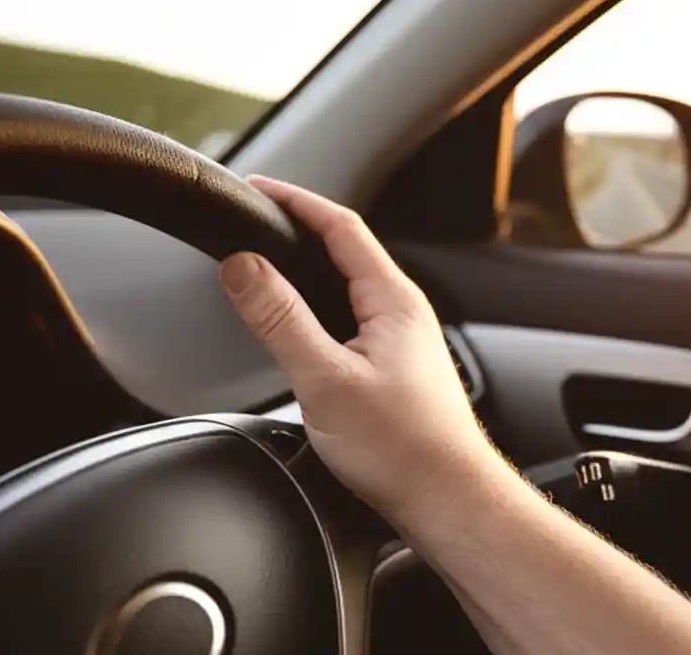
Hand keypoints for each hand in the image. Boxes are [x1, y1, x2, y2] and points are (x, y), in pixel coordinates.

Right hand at [218, 176, 502, 524]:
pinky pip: (349, 320)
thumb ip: (280, 319)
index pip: (341, 226)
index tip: (257, 188)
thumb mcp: (326, 379)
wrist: (447, 500)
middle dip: (298, 230)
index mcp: (393, 300)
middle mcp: (402, 313)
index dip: (295, 201)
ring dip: (307, 271)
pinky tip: (297, 328)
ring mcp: (400, 341)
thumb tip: (243, 267)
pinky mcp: (393, 369)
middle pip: (344, 252)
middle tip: (254, 220)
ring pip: (346, 288)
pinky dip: (316, 309)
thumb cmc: (404, 449)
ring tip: (267, 264)